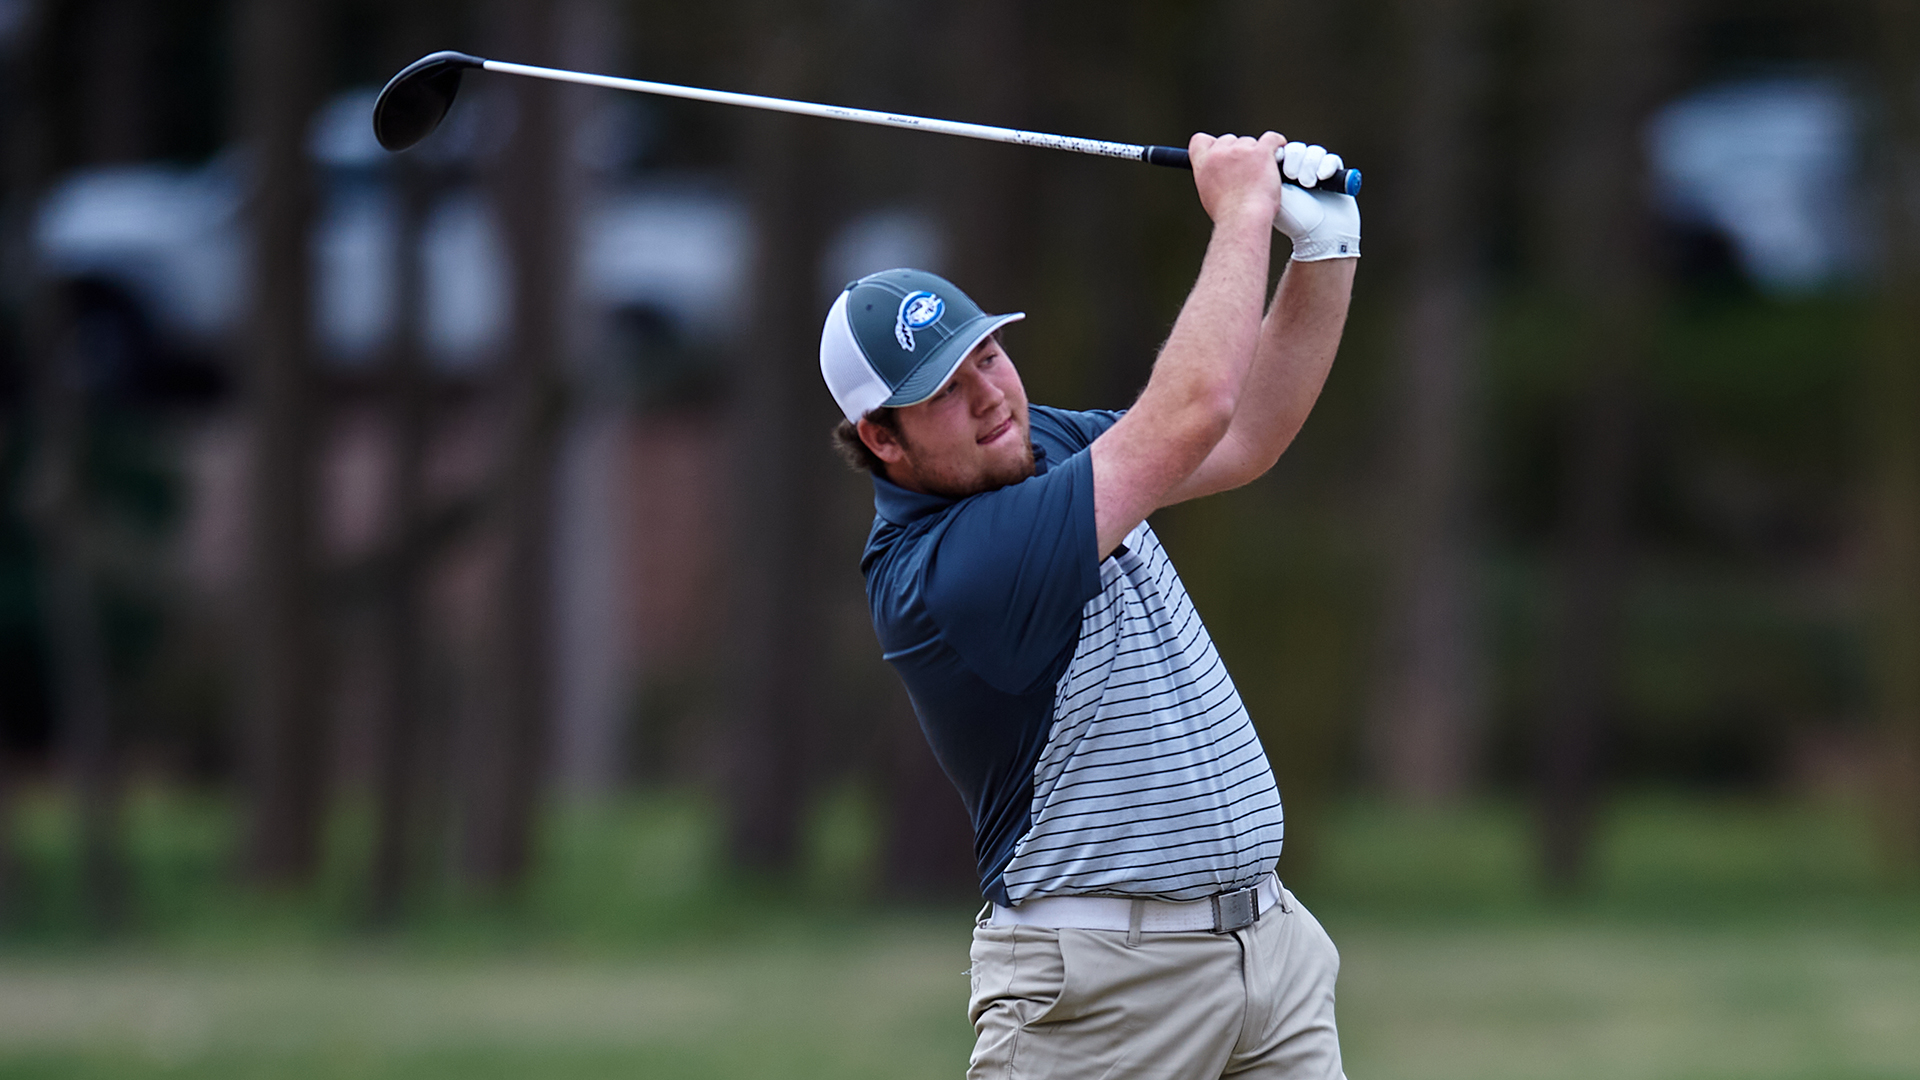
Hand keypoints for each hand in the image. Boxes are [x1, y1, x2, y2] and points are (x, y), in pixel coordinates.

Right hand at [1189, 131, 1284, 225]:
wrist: (1242, 220)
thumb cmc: (1228, 215)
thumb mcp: (1209, 196)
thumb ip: (1212, 178)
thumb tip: (1220, 176)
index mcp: (1203, 164)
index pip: (1201, 140)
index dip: (1213, 145)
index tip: (1223, 153)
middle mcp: (1219, 154)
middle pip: (1229, 140)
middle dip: (1238, 152)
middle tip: (1247, 169)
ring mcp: (1240, 151)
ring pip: (1250, 142)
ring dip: (1257, 153)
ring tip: (1262, 173)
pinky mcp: (1261, 152)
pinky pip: (1272, 139)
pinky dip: (1277, 143)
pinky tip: (1278, 151)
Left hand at [1272, 142, 1360, 260]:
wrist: (1322, 237)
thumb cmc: (1295, 221)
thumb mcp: (1276, 197)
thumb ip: (1267, 176)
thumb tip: (1260, 156)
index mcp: (1282, 177)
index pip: (1281, 152)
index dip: (1282, 155)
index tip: (1278, 165)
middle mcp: (1299, 172)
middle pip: (1298, 150)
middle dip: (1296, 160)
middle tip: (1294, 178)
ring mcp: (1318, 173)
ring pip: (1315, 152)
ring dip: (1310, 164)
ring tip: (1308, 183)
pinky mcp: (1335, 176)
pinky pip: (1332, 159)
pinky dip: (1327, 165)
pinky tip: (1322, 177)